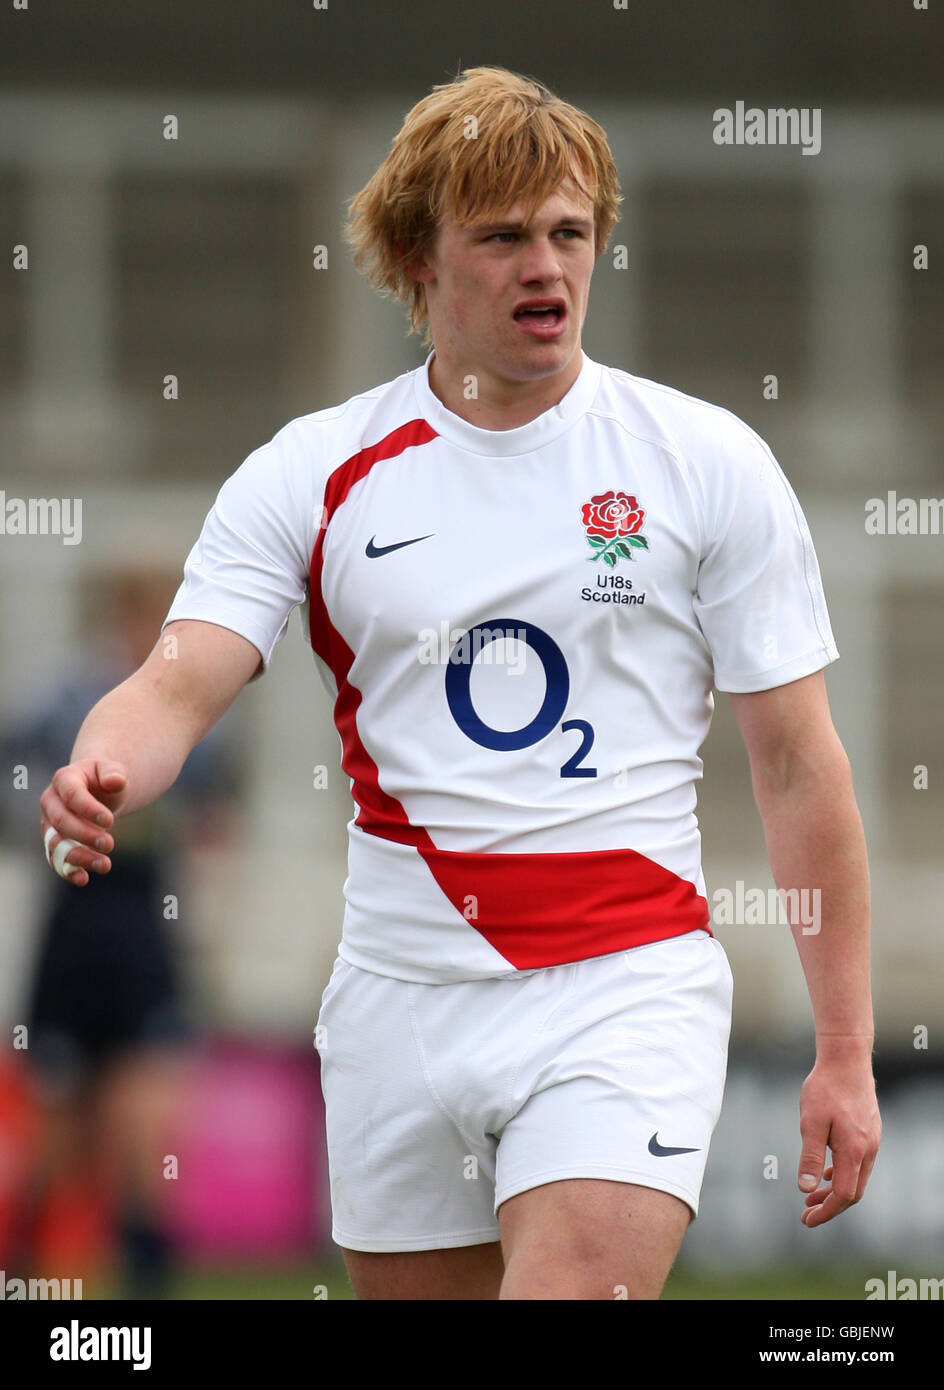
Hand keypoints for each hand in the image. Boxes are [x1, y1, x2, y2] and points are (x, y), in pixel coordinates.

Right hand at [39, 758, 126, 885]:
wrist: (95, 790)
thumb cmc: (103, 779)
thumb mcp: (111, 770)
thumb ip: (113, 773)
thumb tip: (115, 782)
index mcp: (64, 779)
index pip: (72, 795)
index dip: (89, 809)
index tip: (110, 822)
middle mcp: (50, 802)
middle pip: (61, 821)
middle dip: (84, 835)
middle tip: (109, 844)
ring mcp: (49, 824)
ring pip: (56, 844)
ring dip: (79, 856)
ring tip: (105, 865)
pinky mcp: (53, 842)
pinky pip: (55, 859)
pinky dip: (67, 871)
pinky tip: (84, 879)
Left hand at [797, 1052, 880, 1227]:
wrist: (846, 1059)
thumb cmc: (825, 1088)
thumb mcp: (810, 1123)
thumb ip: (810, 1157)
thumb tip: (806, 1188)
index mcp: (854, 1151)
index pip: (844, 1195)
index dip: (826, 1211)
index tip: (807, 1219)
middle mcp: (868, 1149)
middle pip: (853, 1191)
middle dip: (830, 1205)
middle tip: (807, 1213)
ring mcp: (871, 1140)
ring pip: (856, 1177)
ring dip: (835, 1190)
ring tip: (812, 1195)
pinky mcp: (869, 1131)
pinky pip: (858, 1162)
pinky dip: (842, 1173)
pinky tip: (826, 1172)